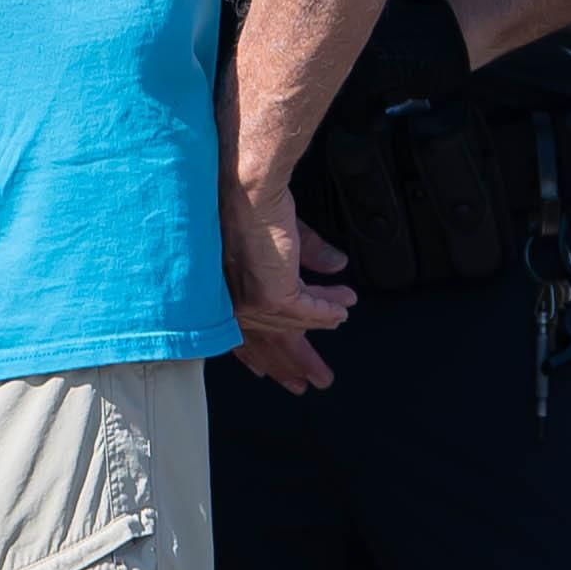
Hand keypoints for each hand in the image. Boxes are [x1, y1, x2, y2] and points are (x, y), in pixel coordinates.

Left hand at [222, 167, 353, 392]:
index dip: (264, 355)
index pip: (245, 335)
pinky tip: (343, 309)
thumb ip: (309, 254)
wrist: (250, 188)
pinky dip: (327, 310)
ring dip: (322, 326)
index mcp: (227, 293)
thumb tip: (337, 265)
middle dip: (294, 364)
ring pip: (291, 330)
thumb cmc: (254, 205)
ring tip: (343, 320)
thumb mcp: (286, 236)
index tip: (278, 373)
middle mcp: (234, 303)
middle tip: (315, 381)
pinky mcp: (272, 296)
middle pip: (268, 344)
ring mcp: (251, 302)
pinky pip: (308, 312)